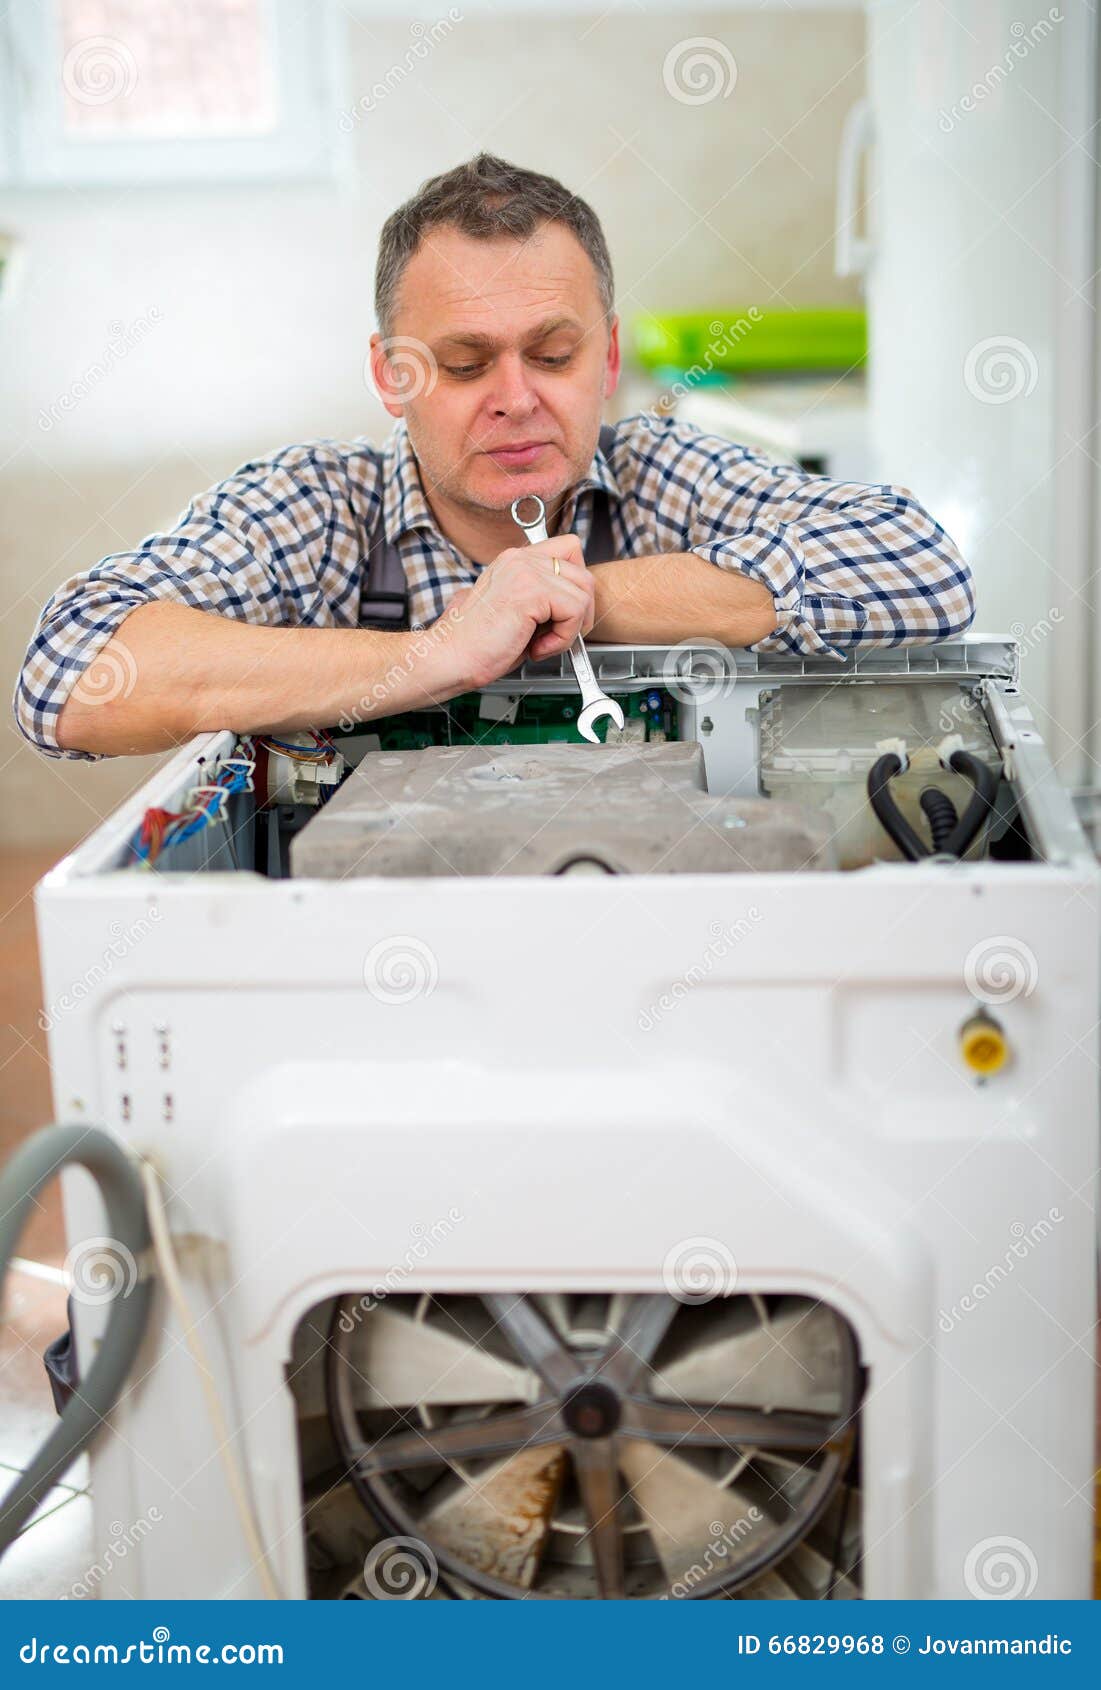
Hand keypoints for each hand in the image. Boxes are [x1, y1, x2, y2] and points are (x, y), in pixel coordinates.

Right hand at [430, 536, 594, 690]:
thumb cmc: (478, 644)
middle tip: (557, 636)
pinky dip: (563, 638)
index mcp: (515, 560)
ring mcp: (525, 571)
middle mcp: (520, 559)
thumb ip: (544, 599)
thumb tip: (577, 605)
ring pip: (583, 593)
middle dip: (580, 612)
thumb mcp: (518, 612)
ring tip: (542, 643)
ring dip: (570, 628)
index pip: (569, 550)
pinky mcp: (530, 590)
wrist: (451, 657)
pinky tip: (537, 648)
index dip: (576, 585)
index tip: (562, 614)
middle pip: (583, 573)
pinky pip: (574, 611)